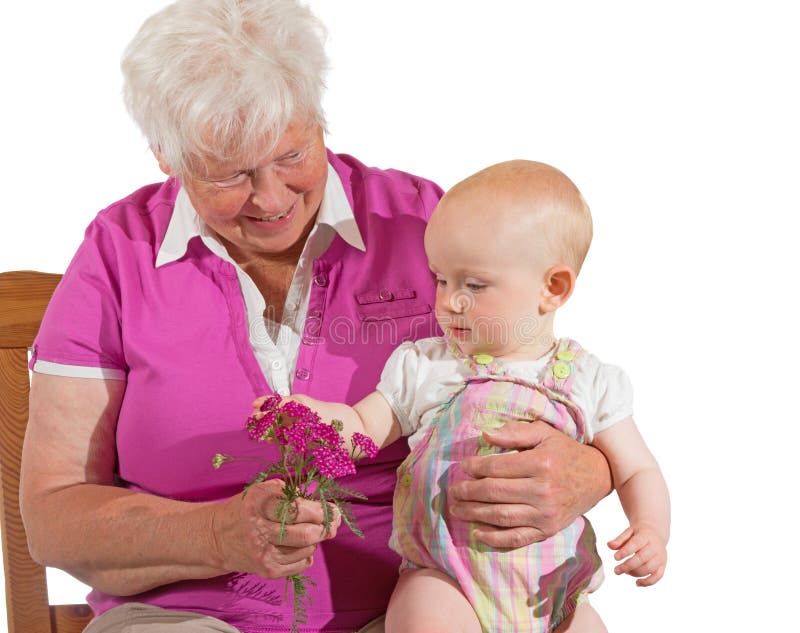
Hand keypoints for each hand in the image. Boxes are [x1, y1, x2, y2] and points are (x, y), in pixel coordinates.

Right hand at [211, 479, 339, 578]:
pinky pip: (303, 563)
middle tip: (332, 522)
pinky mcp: (268, 570)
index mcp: (259, 504)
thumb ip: (293, 493)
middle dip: (325, 527)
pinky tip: (296, 545)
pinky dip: (307, 553)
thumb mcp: (264, 491)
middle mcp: (259, 530)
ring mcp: (263, 553)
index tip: (332, 509)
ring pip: (308, 549)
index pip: (298, 509)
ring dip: (314, 539)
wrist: (217, 537)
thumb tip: (326, 508)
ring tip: (305, 531)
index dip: (321, 510)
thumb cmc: (248, 509)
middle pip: (306, 534)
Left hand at [448, 421, 611, 547]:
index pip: (497, 468)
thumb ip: (514, 432)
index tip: (463, 466)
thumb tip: (485, 434)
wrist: (596, 477)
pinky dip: (495, 538)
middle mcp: (543, 491)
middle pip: (494, 493)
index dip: (475, 467)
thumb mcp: (543, 433)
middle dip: (468, 492)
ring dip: (474, 514)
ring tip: (457, 509)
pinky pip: (517, 537)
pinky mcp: (548, 530)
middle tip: (452, 491)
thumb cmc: (565, 451)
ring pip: (501, 516)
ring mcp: (545, 514)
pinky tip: (477, 532)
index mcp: (540, 464)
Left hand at [608, 524, 666, 585]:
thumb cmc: (639, 534)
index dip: (625, 552)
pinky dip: (648, 582)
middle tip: (616, 570)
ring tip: (625, 572)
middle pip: (642, 558)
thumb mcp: (629, 532)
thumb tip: (609, 546)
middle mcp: (655, 547)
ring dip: (635, 573)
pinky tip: (637, 583)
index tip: (615, 558)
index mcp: (645, 536)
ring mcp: (660, 557)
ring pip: (649, 568)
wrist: (656, 533)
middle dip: (628, 566)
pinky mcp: (663, 565)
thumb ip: (619, 539)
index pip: (636, 544)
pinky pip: (658, 576)